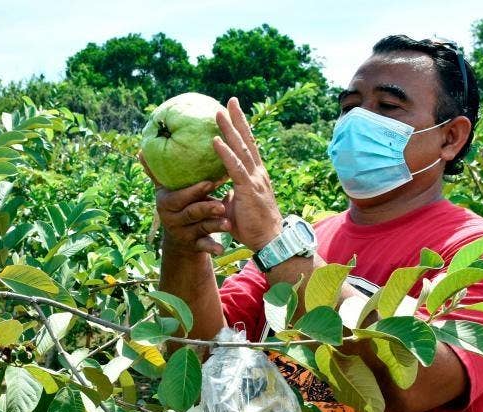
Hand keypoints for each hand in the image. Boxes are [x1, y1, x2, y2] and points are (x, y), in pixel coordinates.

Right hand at [139, 151, 230, 255]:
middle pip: (191, 213)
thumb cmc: (176, 204)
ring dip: (214, 226)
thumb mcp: (166, 191)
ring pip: (200, 229)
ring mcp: (183, 234)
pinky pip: (203, 247)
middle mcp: (172, 220)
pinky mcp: (193, 246)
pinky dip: (212, 248)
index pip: (179, 197)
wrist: (177, 238)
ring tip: (227, 223)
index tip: (210, 182)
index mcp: (166, 203)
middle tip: (220, 205)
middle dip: (206, 209)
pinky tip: (221, 249)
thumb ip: (157, 173)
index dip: (194, 191)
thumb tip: (142, 151)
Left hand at [213, 97, 282, 250]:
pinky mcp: (249, 189)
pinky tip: (216, 141)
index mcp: (256, 175)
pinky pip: (235, 168)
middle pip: (247, 140)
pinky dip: (225, 153)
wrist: (269, 240)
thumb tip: (212, 188)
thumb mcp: (234, 205)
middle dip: (238, 119)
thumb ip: (225, 194)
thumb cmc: (252, 226)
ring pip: (241, 149)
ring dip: (229, 129)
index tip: (233, 112)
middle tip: (230, 100)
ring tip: (218, 113)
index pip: (248, 146)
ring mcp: (255, 179)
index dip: (241, 128)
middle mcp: (258, 172)